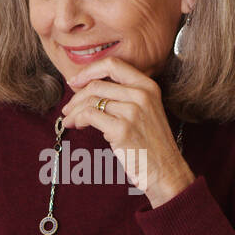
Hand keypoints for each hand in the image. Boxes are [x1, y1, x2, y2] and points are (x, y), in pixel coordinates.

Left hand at [61, 58, 194, 206]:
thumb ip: (125, 96)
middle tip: (68, 108)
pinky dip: (77, 120)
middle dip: (76, 97)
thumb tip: (90, 90)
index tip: (75, 81)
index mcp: (148, 86)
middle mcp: (142, 95)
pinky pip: (89, 116)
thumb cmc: (152, 144)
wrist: (166, 170)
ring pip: (90, 101)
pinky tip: (76, 125)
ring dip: (74, 111)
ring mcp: (132, 111)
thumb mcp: (146, 110)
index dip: (89, 71)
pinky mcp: (122, 129)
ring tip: (69, 120)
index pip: (112, 64)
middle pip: (96, 85)